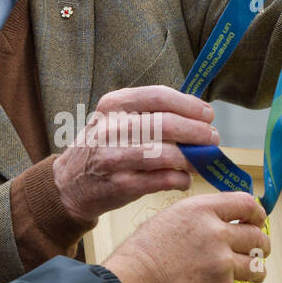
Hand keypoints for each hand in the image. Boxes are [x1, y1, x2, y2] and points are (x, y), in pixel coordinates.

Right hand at [53, 85, 218, 224]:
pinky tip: (184, 178)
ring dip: (193, 158)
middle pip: (167, 124)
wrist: (68, 184)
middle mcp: (111, 129)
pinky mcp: (123, 185)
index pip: (159, 96)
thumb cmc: (100, 149)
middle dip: (198, 132)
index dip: (189, 105)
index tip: (207, 114)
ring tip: (202, 160)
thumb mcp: (113, 120)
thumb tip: (197, 115)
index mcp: (112, 106)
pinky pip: (164, 180)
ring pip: (168, 154)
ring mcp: (115, 158)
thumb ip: (148, 113)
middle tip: (212, 138)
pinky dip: (181, 179)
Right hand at [103, 192, 270, 282]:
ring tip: (248, 275)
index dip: (257, 214)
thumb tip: (222, 222)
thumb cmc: (140, 256)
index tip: (258, 222)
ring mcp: (221, 265)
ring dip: (254, 273)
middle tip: (255, 252)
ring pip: (257, 269)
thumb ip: (198, 218)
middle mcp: (216, 234)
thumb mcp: (167, 220)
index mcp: (201, 211)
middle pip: (258, 238)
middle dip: (260, 246)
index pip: (247, 204)